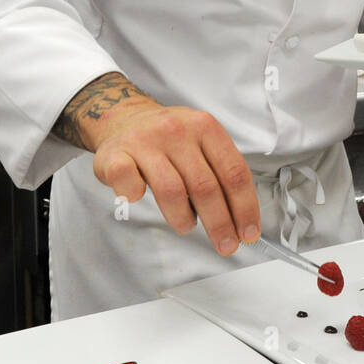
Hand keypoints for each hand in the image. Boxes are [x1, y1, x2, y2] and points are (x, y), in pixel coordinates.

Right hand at [55, 72, 260, 254]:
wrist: (124, 118)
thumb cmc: (169, 139)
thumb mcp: (202, 141)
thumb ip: (220, 171)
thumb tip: (242, 218)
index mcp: (206, 127)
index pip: (234, 172)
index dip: (245, 207)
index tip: (248, 232)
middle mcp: (177, 131)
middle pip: (206, 187)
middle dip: (220, 223)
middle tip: (226, 245)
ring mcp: (145, 142)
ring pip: (172, 191)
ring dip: (183, 218)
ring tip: (187, 225)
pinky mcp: (115, 155)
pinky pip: (129, 184)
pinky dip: (136, 198)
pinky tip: (140, 200)